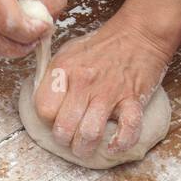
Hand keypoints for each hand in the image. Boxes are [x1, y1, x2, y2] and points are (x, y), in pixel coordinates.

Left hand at [32, 11, 172, 158]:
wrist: (139, 33)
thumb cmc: (101, 47)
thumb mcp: (68, 52)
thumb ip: (53, 78)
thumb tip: (42, 105)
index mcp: (64, 69)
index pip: (44, 109)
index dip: (47, 120)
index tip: (56, 119)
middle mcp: (84, 81)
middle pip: (64, 127)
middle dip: (65, 140)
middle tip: (70, 140)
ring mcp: (109, 91)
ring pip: (89, 133)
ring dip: (86, 147)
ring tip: (86, 147)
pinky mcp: (133, 98)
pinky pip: (128, 128)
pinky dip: (121, 142)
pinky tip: (114, 146)